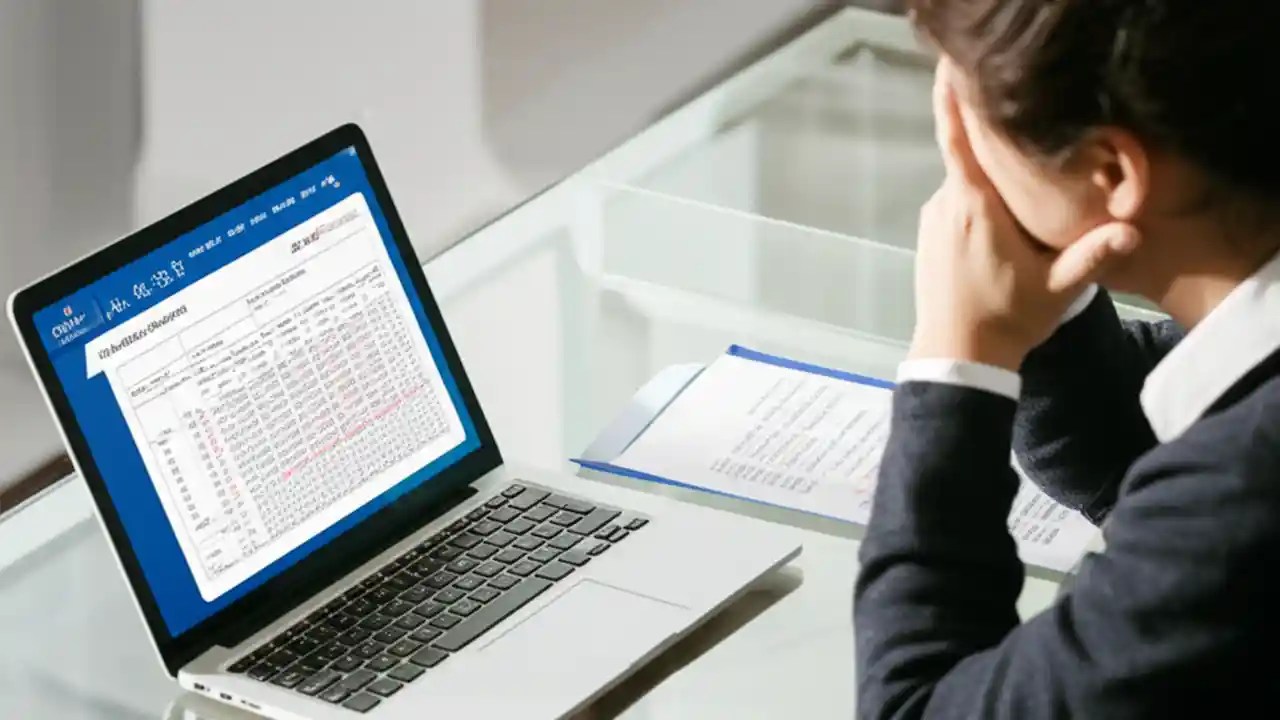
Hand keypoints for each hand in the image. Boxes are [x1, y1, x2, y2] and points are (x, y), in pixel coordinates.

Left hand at [909, 61, 1140, 370]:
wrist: (957, 355)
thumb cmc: (1006, 319)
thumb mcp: (1057, 289)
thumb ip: (1092, 257)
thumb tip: (1132, 232)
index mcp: (973, 206)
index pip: (958, 140)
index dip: (953, 100)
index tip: (955, 69)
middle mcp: (946, 203)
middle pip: (972, 155)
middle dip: (1000, 145)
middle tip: (1035, 143)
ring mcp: (933, 217)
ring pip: (968, 180)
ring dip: (995, 180)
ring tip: (1028, 187)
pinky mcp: (930, 232)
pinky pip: (958, 198)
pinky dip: (981, 198)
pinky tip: (1007, 217)